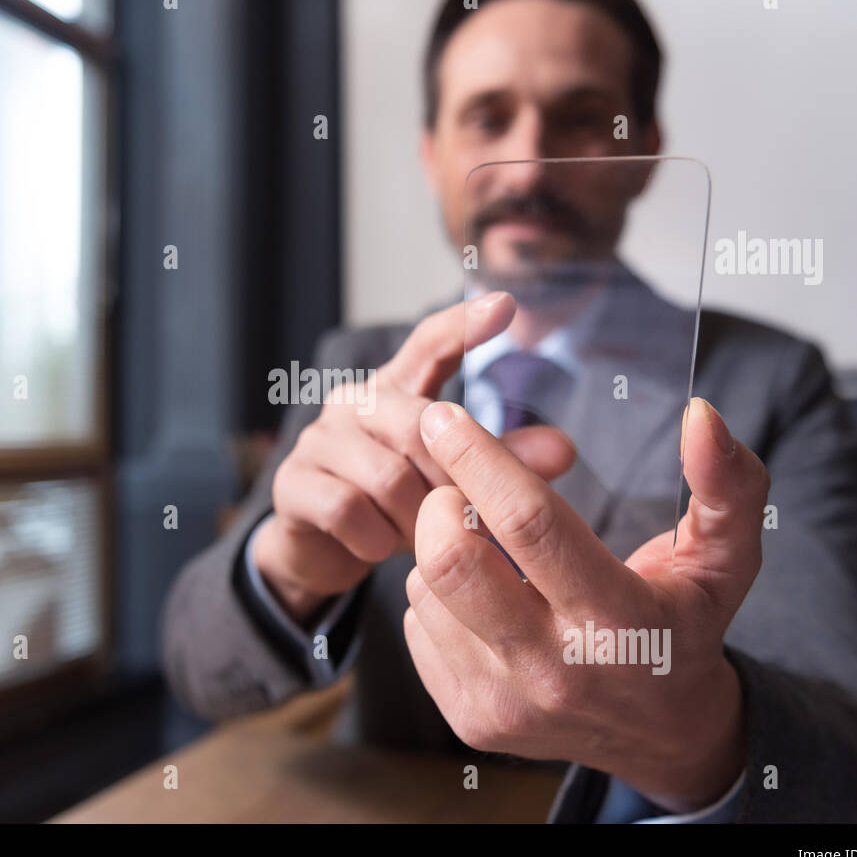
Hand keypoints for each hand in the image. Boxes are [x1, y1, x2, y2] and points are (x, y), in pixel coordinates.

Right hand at [254, 292, 575, 621]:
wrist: (319, 552)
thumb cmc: (395, 506)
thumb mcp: (449, 483)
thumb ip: (501, 463)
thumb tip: (564, 451)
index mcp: (397, 390)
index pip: (430, 345)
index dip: (465, 325)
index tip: (507, 304)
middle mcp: (353, 402)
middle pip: (422, 428)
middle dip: (449, 483)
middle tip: (455, 520)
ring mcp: (318, 439)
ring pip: (389, 477)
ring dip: (413, 522)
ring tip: (415, 538)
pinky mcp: (292, 482)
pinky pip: (349, 510)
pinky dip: (375, 540)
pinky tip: (377, 546)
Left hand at [405, 396, 767, 812]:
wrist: (662, 737)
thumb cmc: (687, 626)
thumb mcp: (726, 558)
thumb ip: (728, 484)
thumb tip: (702, 414)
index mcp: (619, 620)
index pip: (530, 524)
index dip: (480, 459)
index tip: (444, 417)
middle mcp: (555, 669)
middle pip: (450, 561)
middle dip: (441, 504)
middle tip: (462, 492)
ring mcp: (505, 702)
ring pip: (424, 591)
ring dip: (442, 553)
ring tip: (491, 558)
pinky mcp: (470, 720)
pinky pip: (416, 629)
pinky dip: (436, 600)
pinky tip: (483, 603)